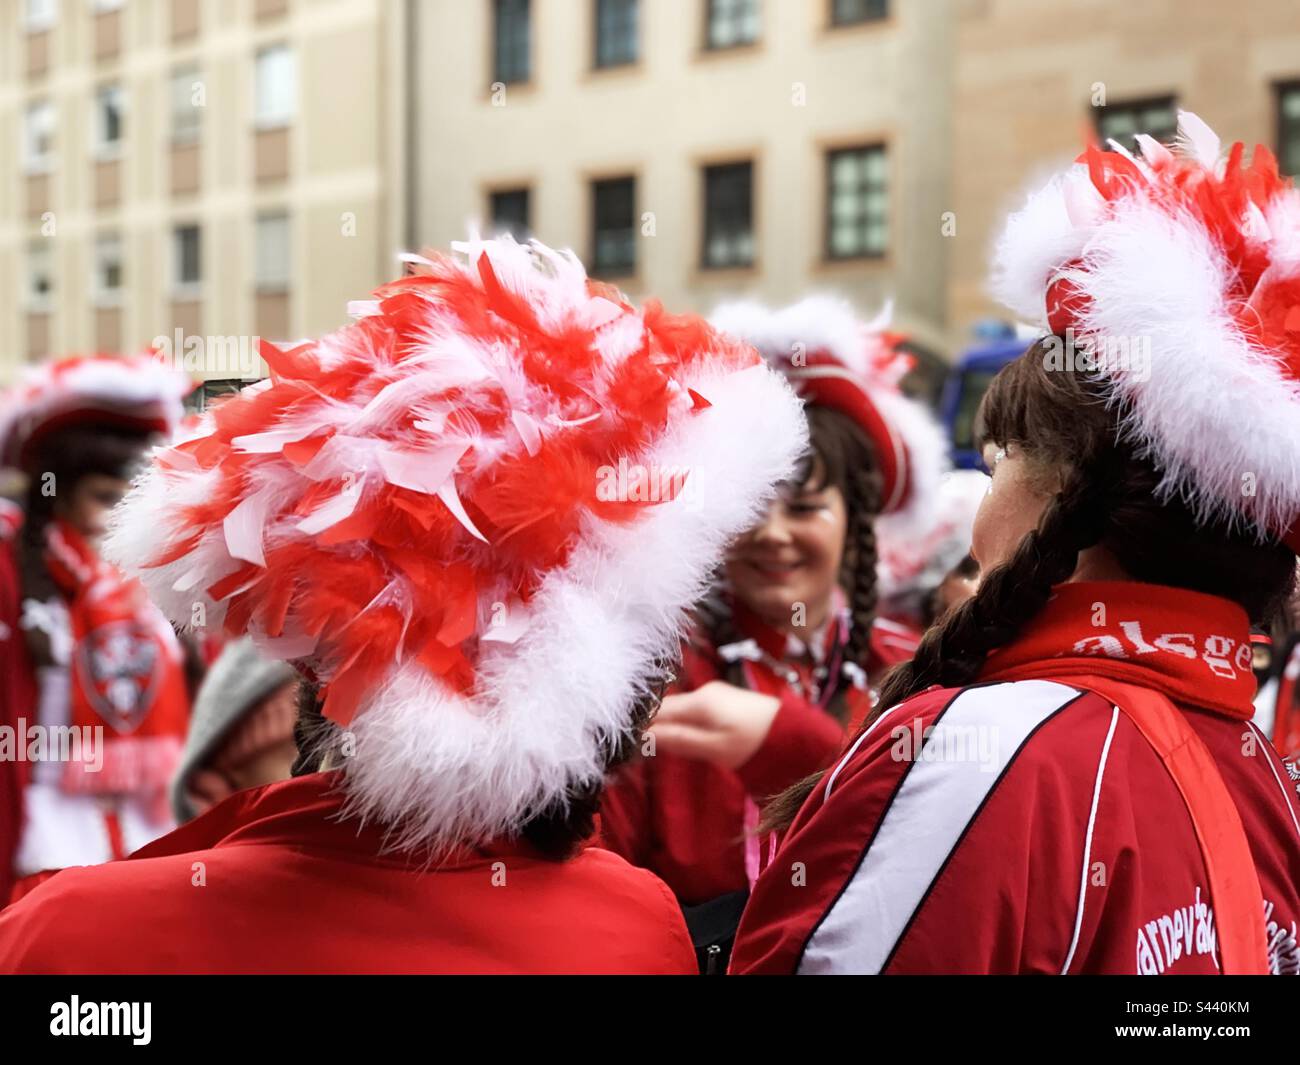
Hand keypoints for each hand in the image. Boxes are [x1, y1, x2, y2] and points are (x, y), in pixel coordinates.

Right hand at [648, 681, 781, 769]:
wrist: (794, 733)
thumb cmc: (755, 744)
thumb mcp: (715, 749)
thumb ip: (680, 740)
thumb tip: (645, 736)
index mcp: (699, 702)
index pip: (657, 710)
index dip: (641, 725)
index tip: (629, 743)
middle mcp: (703, 691)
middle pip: (666, 707)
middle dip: (653, 725)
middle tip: (642, 748)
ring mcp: (714, 693)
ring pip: (679, 707)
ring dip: (669, 724)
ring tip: (662, 745)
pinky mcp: (723, 699)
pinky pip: (692, 708)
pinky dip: (684, 721)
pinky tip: (686, 736)